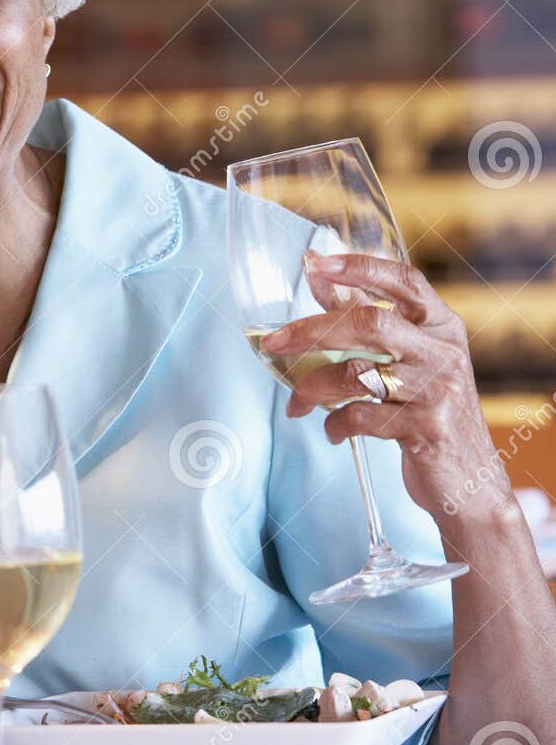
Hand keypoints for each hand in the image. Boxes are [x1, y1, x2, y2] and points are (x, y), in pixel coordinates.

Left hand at [260, 252, 510, 520]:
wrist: (469, 480)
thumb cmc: (428, 410)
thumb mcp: (411, 359)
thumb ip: (369, 317)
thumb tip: (320, 278)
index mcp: (441, 326)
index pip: (405, 281)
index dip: (360, 267)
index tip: (316, 264)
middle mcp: (444, 352)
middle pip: (370, 324)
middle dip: (312, 331)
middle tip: (274, 343)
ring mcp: (438, 390)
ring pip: (358, 374)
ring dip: (313, 388)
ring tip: (297, 402)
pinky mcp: (426, 429)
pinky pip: (361, 417)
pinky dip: (335, 423)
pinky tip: (333, 429)